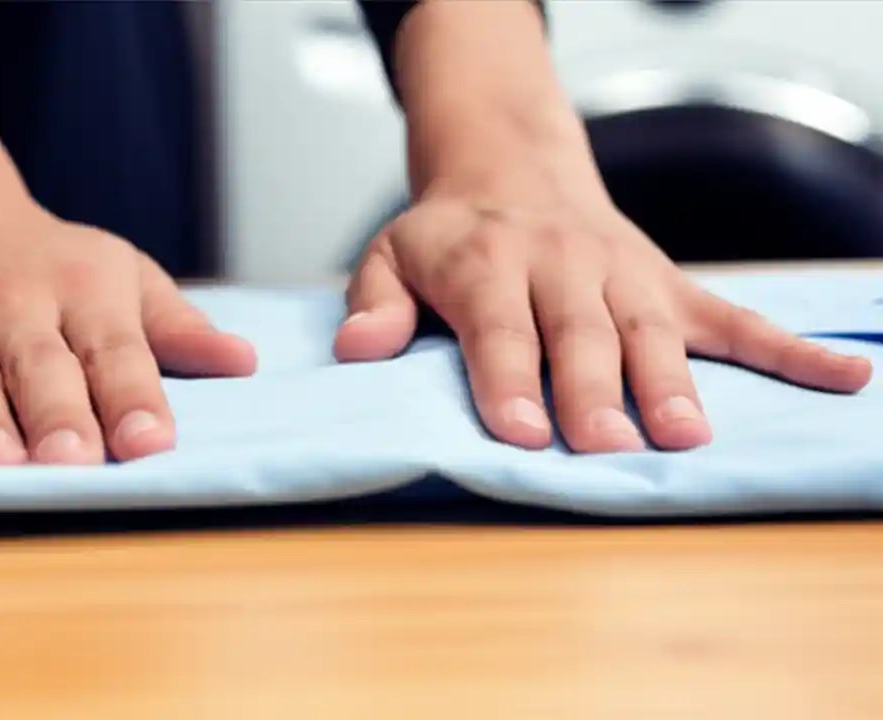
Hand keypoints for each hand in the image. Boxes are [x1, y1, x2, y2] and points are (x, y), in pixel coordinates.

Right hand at [0, 209, 256, 464]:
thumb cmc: (53, 263)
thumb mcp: (124, 278)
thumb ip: (178, 329)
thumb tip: (244, 363)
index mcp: (84, 293)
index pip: (116, 351)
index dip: (134, 398)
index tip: (151, 444)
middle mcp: (15, 306)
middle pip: (41, 368)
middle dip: (57, 415)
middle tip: (73, 461)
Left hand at [335, 169, 872, 452]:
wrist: (513, 169)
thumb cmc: (450, 234)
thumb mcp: (390, 254)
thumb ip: (376, 303)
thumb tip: (357, 351)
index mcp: (487, 262)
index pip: (499, 326)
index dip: (510, 379)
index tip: (523, 434)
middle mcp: (561, 266)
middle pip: (581, 335)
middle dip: (594, 393)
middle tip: (608, 450)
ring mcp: (624, 276)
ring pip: (652, 330)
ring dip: (671, 383)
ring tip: (687, 437)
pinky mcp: (669, 285)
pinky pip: (733, 315)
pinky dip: (788, 349)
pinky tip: (843, 377)